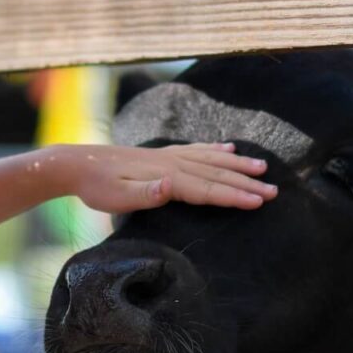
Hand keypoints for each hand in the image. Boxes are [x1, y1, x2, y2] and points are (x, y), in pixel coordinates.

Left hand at [57, 143, 275, 213]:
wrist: (77, 164)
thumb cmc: (96, 188)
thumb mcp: (116, 197)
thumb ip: (145, 193)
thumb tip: (170, 186)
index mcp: (166, 177)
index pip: (208, 189)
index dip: (234, 196)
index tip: (259, 202)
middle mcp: (172, 163)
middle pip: (217, 174)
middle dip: (246, 183)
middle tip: (275, 192)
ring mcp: (168, 157)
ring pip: (212, 160)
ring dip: (238, 165)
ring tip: (263, 169)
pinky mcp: (162, 155)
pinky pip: (197, 151)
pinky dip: (216, 150)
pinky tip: (229, 150)